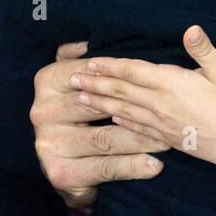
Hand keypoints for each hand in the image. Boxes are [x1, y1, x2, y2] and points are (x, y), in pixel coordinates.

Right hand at [31, 40, 170, 213]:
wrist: (65, 165)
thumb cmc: (76, 112)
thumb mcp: (71, 77)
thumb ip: (75, 55)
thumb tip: (86, 43)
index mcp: (47, 81)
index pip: (91, 73)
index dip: (123, 75)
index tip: (156, 75)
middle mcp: (43, 111)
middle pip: (99, 107)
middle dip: (137, 108)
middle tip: (171, 109)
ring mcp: (49, 144)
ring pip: (106, 138)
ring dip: (141, 140)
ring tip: (169, 139)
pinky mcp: (61, 173)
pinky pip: (105, 168)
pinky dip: (132, 167)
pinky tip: (154, 166)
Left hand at [70, 25, 215, 174]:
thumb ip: (204, 50)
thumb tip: (191, 29)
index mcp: (171, 84)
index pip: (133, 72)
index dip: (110, 65)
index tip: (90, 61)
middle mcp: (160, 104)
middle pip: (121, 91)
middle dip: (95, 83)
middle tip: (72, 79)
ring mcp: (162, 123)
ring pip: (124, 110)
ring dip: (100, 102)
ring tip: (80, 97)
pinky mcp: (167, 137)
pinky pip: (137, 127)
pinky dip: (120, 120)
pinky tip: (111, 116)